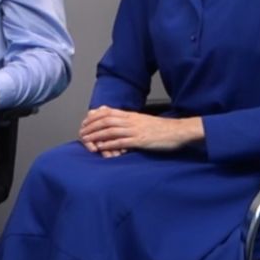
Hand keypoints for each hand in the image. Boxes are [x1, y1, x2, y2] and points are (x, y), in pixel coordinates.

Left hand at [79, 106, 202, 155]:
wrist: (178, 131)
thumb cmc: (160, 128)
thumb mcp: (141, 120)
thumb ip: (128, 120)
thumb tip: (115, 120)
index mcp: (131, 115)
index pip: (107, 112)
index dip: (93, 117)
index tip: (84, 122)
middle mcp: (131, 121)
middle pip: (105, 120)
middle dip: (91, 126)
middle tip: (81, 132)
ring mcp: (135, 130)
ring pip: (111, 130)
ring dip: (96, 135)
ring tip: (86, 140)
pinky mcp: (140, 140)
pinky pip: (121, 141)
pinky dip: (109, 144)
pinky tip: (101, 147)